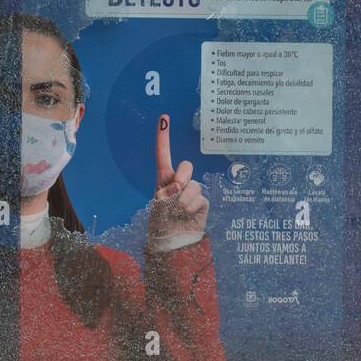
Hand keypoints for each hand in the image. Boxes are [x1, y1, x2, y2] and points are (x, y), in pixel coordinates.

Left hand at [148, 114, 208, 239]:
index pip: (163, 155)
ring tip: (177, 212)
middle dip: (182, 176)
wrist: (173, 243)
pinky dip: (190, 207)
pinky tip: (186, 216)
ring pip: (193, 185)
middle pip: (186, 166)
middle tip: (175, 191)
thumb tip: (183, 186)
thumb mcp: (159, 206)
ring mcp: (192, 192)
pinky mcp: (201, 202)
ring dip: (183, 199)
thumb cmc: (162, 224)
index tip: (164, 117)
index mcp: (163, 180)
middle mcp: (179, 183)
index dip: (163, 137)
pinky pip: (199, 198)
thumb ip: (170, 192)